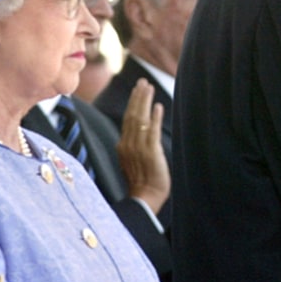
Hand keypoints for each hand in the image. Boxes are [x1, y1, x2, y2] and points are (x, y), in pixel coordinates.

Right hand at [115, 78, 169, 213]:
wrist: (144, 199)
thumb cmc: (141, 185)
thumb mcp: (132, 163)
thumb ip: (133, 148)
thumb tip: (137, 136)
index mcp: (122, 147)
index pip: (127, 120)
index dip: (132, 103)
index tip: (137, 90)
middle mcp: (127, 144)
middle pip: (132, 115)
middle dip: (137, 97)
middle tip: (142, 82)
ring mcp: (138, 148)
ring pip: (140, 119)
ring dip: (145, 101)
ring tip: (149, 87)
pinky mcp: (150, 152)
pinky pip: (152, 131)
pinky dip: (155, 117)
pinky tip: (158, 106)